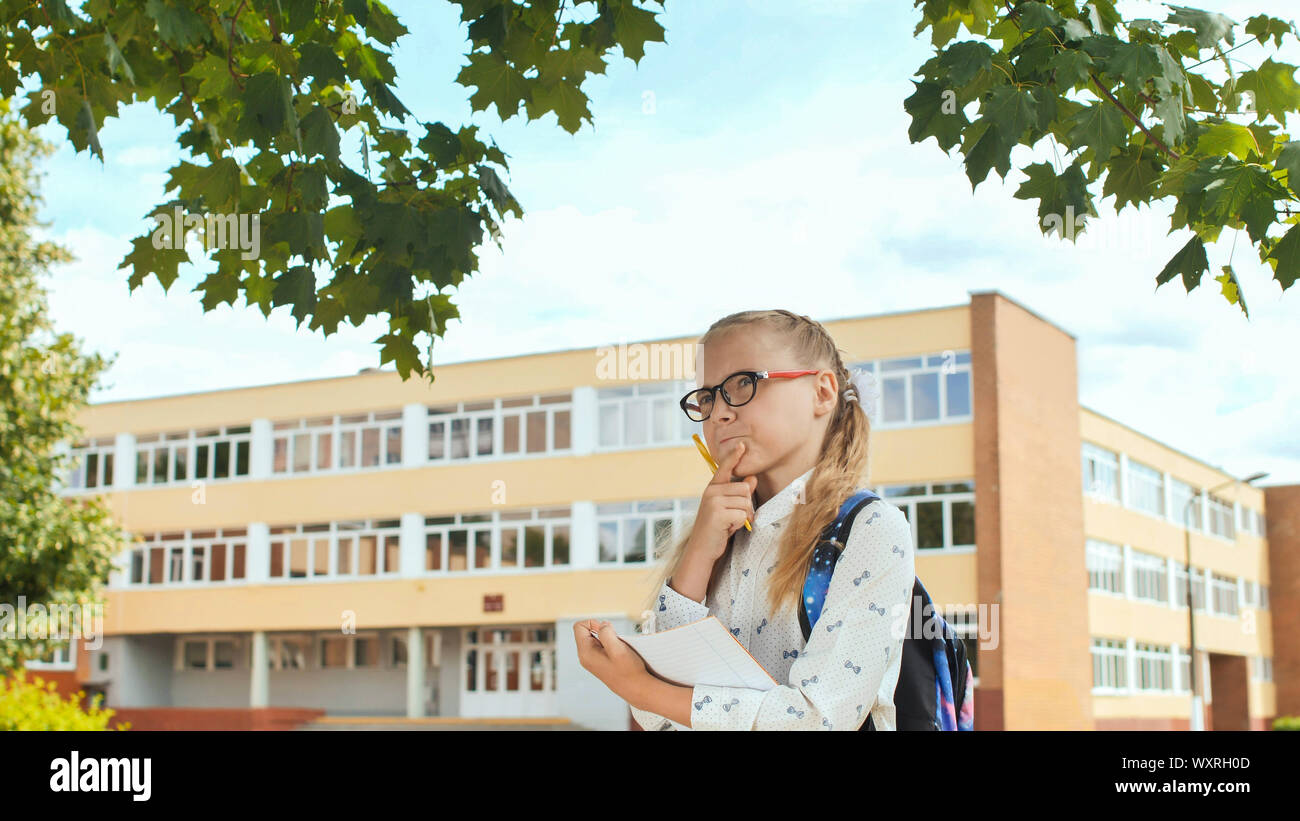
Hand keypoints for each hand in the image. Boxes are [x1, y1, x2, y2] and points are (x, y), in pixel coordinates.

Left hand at [574, 619, 648, 705]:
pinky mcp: (598, 662)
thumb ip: (606, 633)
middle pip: (586, 631)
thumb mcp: (618, 648)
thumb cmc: (628, 670)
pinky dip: (610, 644)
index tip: (607, 632)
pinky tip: (618, 654)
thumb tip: (602, 625)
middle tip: (615, 642)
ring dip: (607, 638)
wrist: (636, 688)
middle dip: (601, 631)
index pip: (579, 626)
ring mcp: (591, 660)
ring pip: (595, 638)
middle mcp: (585, 656)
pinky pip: (600, 645)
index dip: (593, 623)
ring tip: (617, 649)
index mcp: (585, 652)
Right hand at [688, 440, 757, 561]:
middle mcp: (711, 491)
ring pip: (745, 501)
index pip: (724, 468)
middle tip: (737, 516)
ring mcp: (713, 502)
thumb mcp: (728, 508)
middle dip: (746, 504)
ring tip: (732, 523)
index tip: (741, 445)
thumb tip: (752, 479)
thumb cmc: (717, 528)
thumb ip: (739, 493)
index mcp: (712, 488)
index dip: (734, 456)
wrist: (702, 549)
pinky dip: (740, 524)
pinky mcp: (718, 514)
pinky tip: (728, 528)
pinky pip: (742, 514)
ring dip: (744, 515)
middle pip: (744, 488)